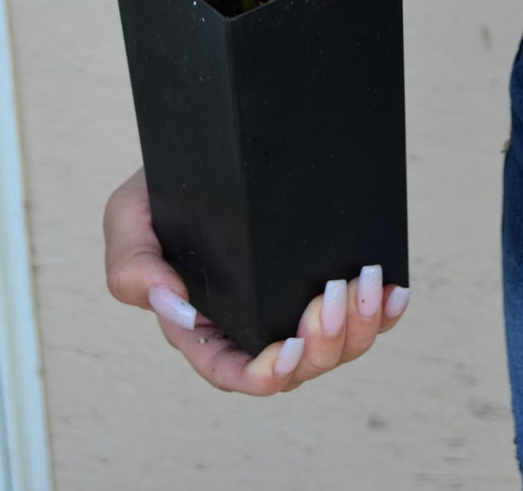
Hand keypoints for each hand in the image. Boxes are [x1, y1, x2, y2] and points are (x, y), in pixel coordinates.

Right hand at [103, 166, 411, 393]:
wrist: (205, 146)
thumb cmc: (160, 189)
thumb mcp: (128, 220)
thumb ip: (132, 267)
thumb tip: (175, 309)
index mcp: (202, 326)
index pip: (234, 372)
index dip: (266, 376)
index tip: (290, 353)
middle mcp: (251, 326)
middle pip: (296, 366)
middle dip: (324, 343)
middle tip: (334, 295)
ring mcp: (291, 305)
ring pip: (335, 347)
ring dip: (359, 327)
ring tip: (366, 283)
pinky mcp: (322, 279)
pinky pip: (362, 316)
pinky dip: (383, 312)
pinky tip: (394, 291)